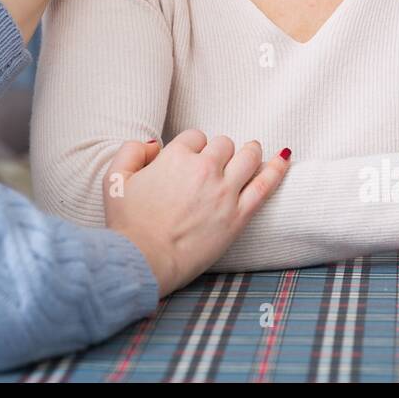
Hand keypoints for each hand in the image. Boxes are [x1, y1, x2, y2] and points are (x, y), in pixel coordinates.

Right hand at [103, 130, 290, 297]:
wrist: (144, 260)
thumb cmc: (127, 223)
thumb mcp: (114, 179)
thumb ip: (131, 151)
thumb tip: (152, 144)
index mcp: (175, 157)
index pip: (195, 137)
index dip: (191, 147)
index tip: (188, 160)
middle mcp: (204, 169)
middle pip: (223, 144)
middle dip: (218, 151)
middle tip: (214, 164)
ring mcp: (224, 192)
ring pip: (247, 157)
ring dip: (249, 152)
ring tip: (251, 152)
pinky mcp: (238, 216)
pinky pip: (264, 186)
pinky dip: (276, 169)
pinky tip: (285, 158)